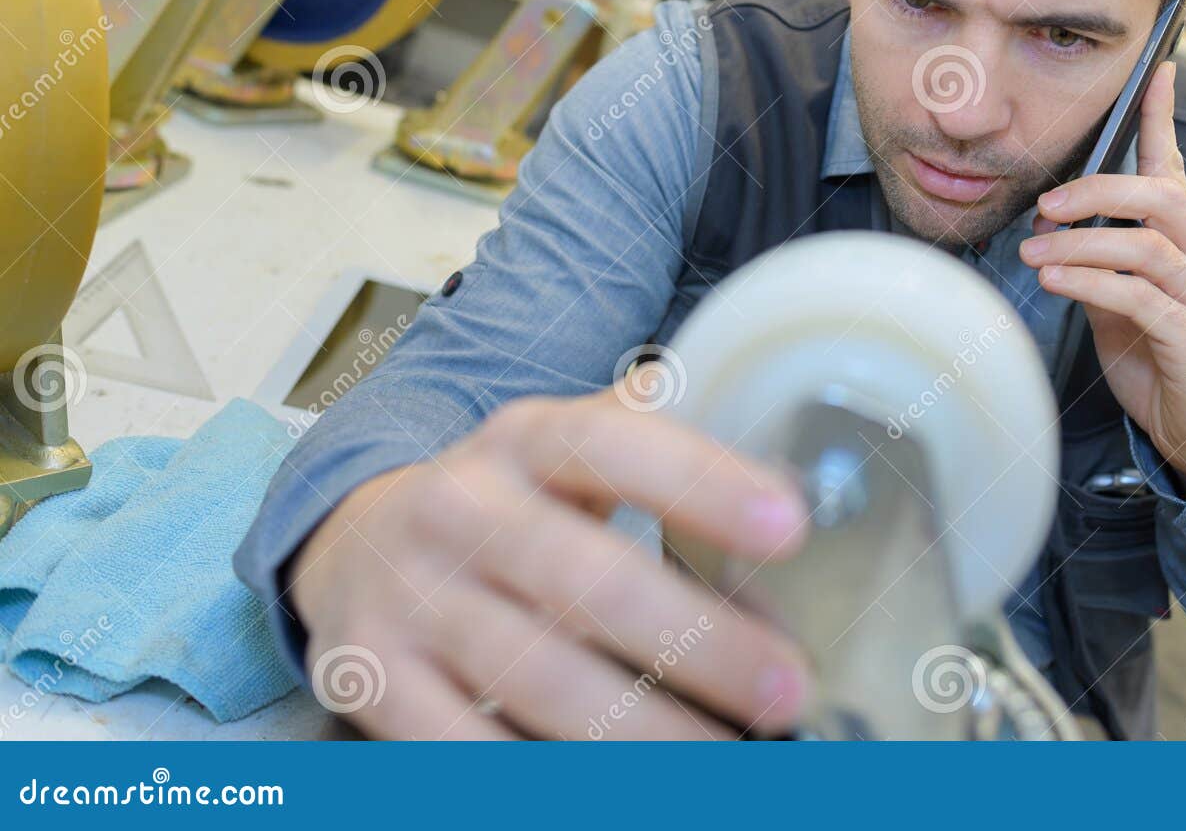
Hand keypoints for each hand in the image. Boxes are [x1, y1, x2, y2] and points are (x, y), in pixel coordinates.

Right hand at [286, 389, 811, 738]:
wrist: (348, 545)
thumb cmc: (502, 502)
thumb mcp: (560, 446)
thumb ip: (653, 440)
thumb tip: (780, 454)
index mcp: (522, 440)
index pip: (613, 444)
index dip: (701, 483)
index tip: (791, 526)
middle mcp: (459, 509)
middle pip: (586, 580)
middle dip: (700, 642)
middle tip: (786, 688)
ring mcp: (410, 600)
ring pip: (537, 677)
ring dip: (644, 733)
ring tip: (727, 763)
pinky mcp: (372, 682)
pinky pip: (467, 751)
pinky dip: (546, 779)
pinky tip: (621, 792)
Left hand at [1019, 61, 1185, 489]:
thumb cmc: (1164, 368)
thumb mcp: (1127, 308)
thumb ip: (1106, 269)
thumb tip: (1058, 239)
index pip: (1177, 172)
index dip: (1163, 122)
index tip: (1158, 71)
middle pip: (1162, 199)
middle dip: (1097, 191)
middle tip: (1045, 204)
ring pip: (1145, 246)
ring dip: (1079, 244)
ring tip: (1034, 250)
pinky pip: (1138, 296)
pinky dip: (1089, 282)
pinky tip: (1055, 279)